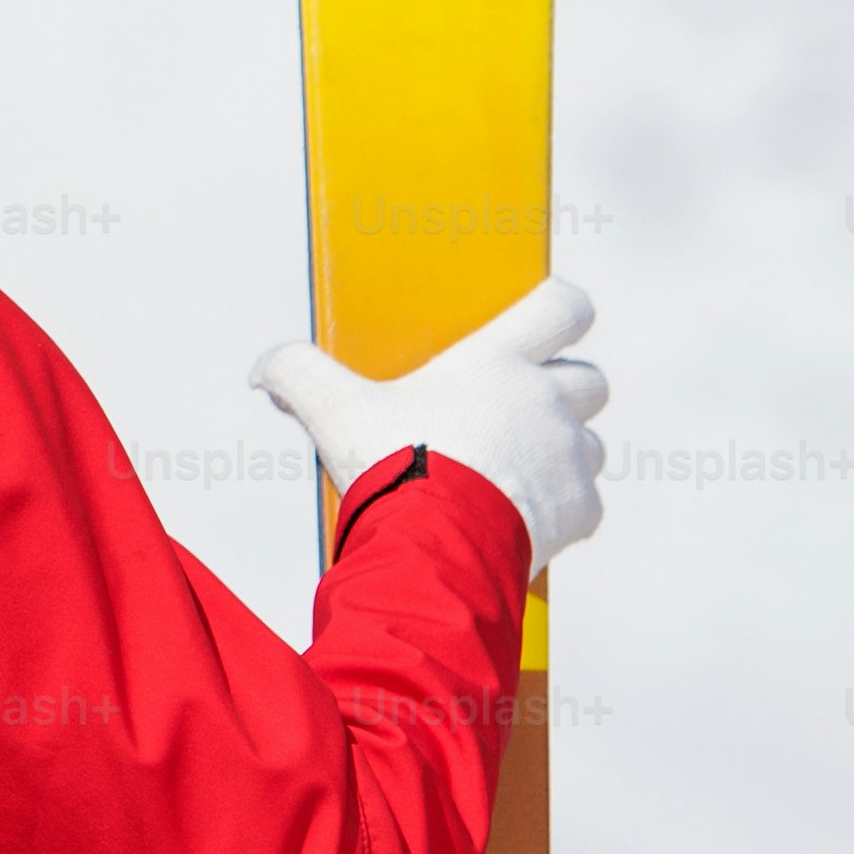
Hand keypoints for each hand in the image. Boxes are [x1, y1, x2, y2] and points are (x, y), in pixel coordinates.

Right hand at [249, 278, 608, 569]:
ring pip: (589, 443)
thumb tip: (263, 369)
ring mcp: (569, 457)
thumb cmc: (393, 466)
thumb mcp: (334, 411)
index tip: (540, 324)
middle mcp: (546, 402)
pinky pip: (583, 503)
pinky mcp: (579, 511)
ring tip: (509, 473)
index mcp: (498, 363)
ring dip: (559, 454)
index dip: (559, 309)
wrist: (435, 546)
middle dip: (561, 392)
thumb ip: (296, 374)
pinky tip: (514, 518)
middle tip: (513, 414)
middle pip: (590, 378)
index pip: (564, 308)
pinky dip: (557, 511)